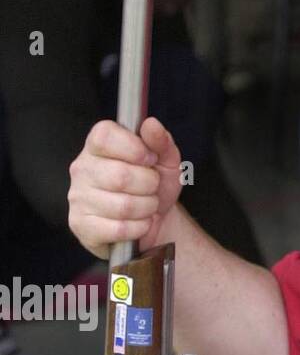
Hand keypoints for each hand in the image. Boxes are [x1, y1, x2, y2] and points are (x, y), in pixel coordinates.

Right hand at [67, 116, 182, 258]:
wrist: (155, 221)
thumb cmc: (154, 186)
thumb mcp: (166, 161)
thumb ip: (161, 141)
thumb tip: (151, 125)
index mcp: (97, 146)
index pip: (104, 136)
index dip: (134, 148)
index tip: (149, 159)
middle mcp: (82, 168)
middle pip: (121, 176)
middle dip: (149, 185)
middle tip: (152, 188)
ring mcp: (78, 198)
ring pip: (123, 206)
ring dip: (146, 208)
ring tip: (146, 206)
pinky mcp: (81, 226)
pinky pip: (119, 229)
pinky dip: (139, 228)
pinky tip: (138, 223)